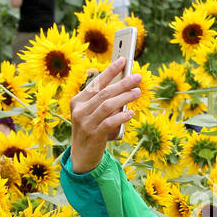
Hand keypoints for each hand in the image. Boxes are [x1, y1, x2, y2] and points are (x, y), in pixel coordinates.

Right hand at [68, 57, 141, 173]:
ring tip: (137, 92)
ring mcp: (85, 123)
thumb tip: (126, 87)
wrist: (83, 156)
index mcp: (78, 101)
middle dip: (122, 83)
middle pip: (104, 93)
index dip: (110, 71)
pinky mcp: (93, 135)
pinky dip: (121, 117)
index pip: (96, 82)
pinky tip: (130, 113)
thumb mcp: (95, 114)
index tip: (124, 60)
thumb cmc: (93, 130)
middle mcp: (79, 110)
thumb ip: (106, 102)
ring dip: (124, 97)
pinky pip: (109, 123)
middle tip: (138, 77)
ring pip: (107, 106)